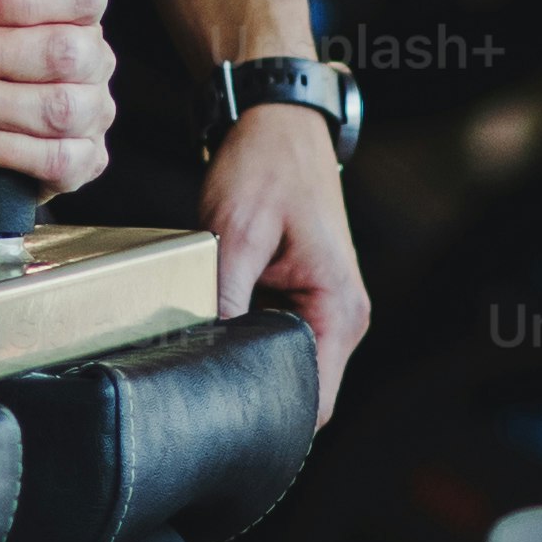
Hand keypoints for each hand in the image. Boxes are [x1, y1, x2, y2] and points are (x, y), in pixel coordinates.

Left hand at [202, 104, 366, 422]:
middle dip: (254, 391)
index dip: (272, 417)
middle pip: (302, 387)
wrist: (279, 122)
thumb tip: (204, 350)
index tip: (225, 419)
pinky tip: (218, 321)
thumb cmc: (267, 166)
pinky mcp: (307, 296)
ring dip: (249, 359)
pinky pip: (279, 335)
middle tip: (199, 386)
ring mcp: (327, 306)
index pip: (315, 400)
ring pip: (287, 361)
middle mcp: (342, 316)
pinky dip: (249, 334)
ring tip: (205, 349)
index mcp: (338, 309)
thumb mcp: (236, 231)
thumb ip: (224, 296)